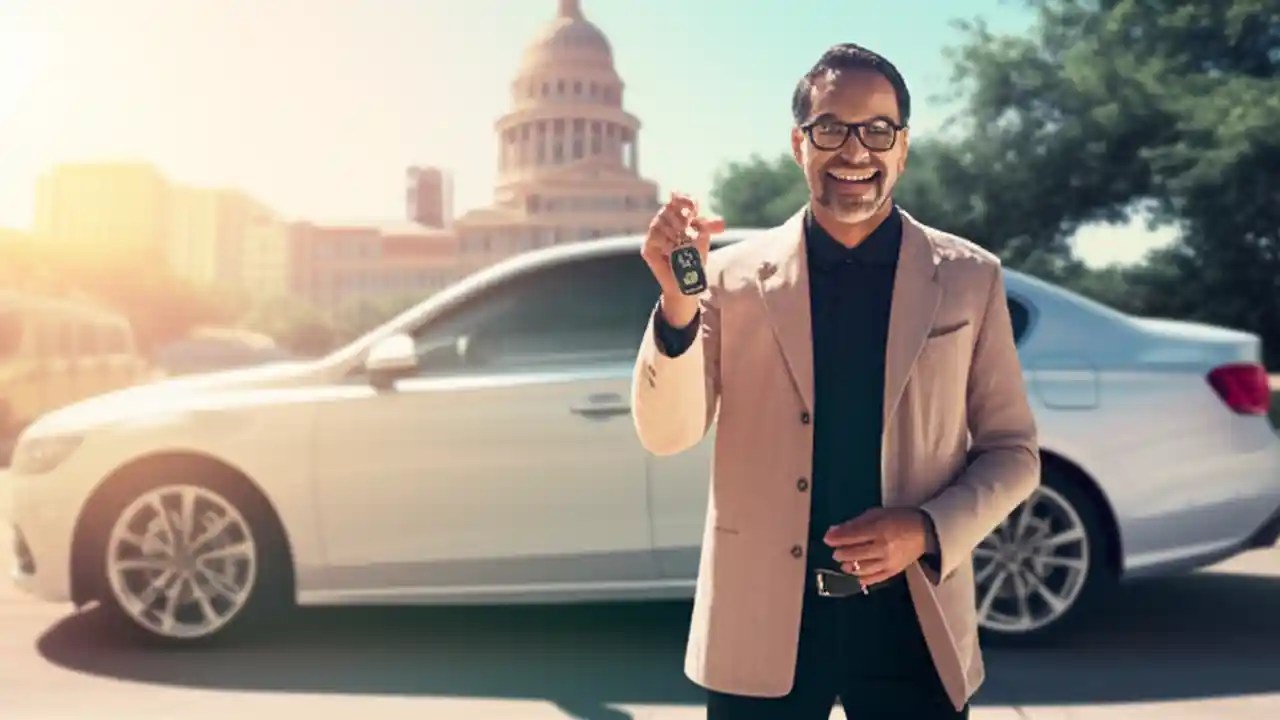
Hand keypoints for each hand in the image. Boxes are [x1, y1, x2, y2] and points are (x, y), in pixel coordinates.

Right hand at [640, 192, 724, 325]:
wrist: (687, 282)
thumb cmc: (695, 259)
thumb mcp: (704, 240)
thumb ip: (708, 228)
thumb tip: (721, 223)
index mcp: (676, 217)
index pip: (677, 200)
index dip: (683, 199)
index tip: (693, 207)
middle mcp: (663, 223)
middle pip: (668, 210)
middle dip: (681, 221)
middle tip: (690, 235)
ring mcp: (653, 235)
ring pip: (660, 222)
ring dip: (675, 234)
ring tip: (682, 247)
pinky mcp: (647, 248)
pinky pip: (655, 237)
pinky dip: (666, 243)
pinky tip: (673, 251)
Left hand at [823, 508, 927, 587]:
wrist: (925, 532)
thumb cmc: (899, 519)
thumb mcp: (877, 514)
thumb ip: (855, 523)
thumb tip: (833, 531)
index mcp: (879, 529)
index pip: (852, 536)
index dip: (837, 538)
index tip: (828, 538)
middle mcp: (883, 547)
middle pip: (854, 554)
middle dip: (841, 553)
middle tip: (836, 552)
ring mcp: (888, 562)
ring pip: (861, 568)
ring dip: (848, 566)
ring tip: (844, 562)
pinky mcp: (893, 572)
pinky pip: (873, 579)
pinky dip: (861, 578)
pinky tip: (855, 574)